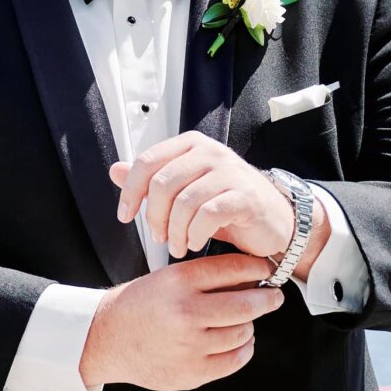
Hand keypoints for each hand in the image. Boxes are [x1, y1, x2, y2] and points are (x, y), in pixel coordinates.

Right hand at [79, 252, 280, 390]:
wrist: (108, 338)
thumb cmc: (138, 306)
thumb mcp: (166, 278)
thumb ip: (204, 277)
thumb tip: (249, 277)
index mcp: (178, 282)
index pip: (232, 269)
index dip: (257, 267)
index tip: (267, 269)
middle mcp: (186, 312)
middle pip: (247, 304)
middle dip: (268, 298)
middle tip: (273, 296)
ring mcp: (191, 345)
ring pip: (244, 332)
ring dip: (249, 325)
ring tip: (240, 320)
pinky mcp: (194, 371)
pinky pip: (236, 359)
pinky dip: (243, 348)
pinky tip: (236, 340)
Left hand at [110, 130, 296, 260]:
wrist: (275, 221)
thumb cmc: (229, 205)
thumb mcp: (184, 190)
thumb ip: (151, 180)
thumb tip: (115, 170)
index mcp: (190, 145)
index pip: (147, 162)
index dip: (130, 191)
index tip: (125, 215)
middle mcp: (209, 152)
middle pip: (162, 183)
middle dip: (153, 216)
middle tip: (157, 237)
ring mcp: (229, 171)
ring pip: (183, 201)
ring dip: (174, 231)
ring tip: (177, 245)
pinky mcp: (244, 195)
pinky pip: (208, 214)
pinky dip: (195, 233)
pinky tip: (194, 243)